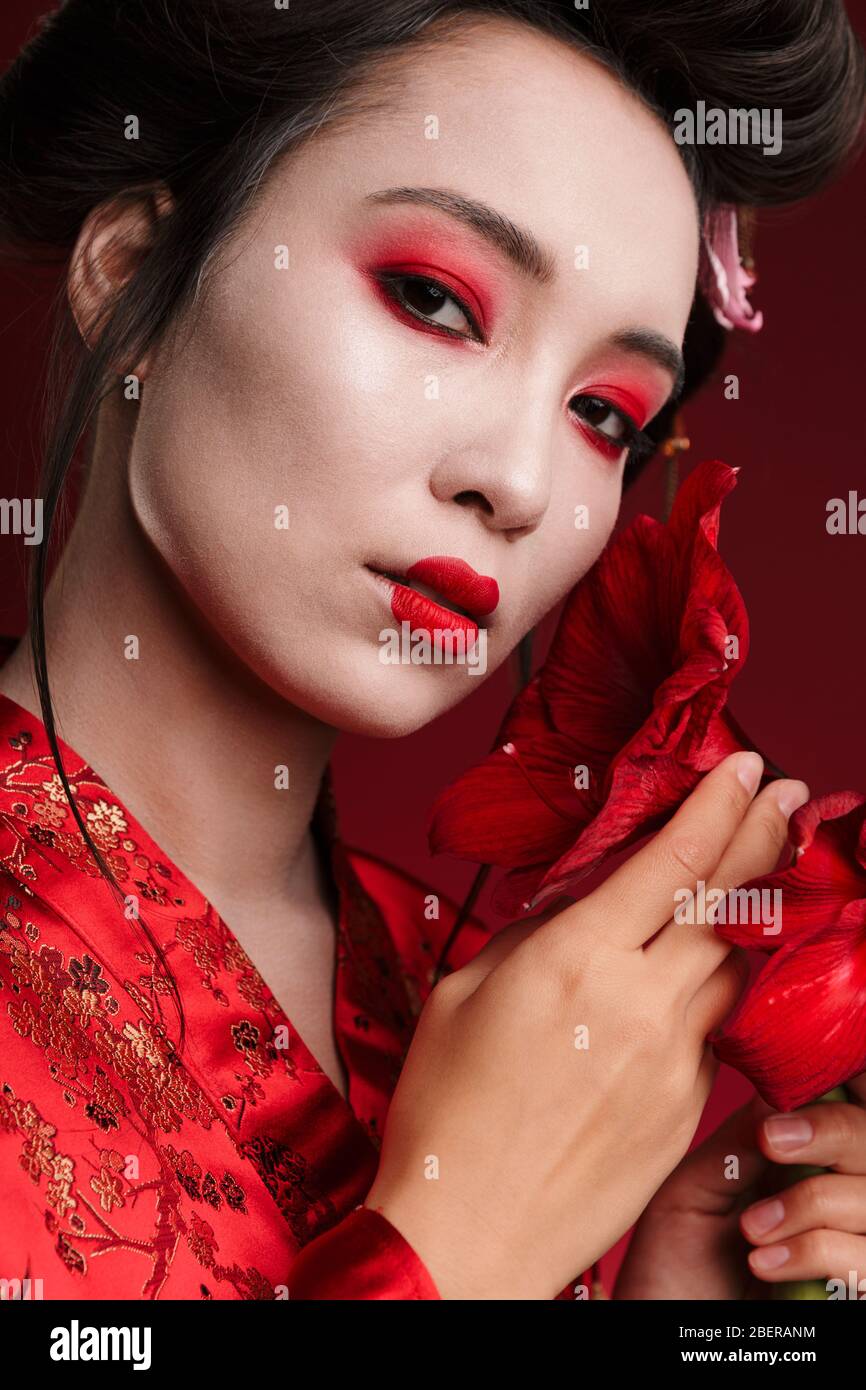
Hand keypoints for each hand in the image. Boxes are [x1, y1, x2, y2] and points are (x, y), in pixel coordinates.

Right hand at [365, 752, 808, 1299]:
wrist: (470, 1233)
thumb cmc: (446, 1110)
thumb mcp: (465, 991)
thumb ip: (533, 931)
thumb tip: (584, 896)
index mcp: (573, 961)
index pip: (675, 861)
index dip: (718, 804)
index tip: (743, 767)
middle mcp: (639, 1004)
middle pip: (730, 903)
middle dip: (765, 838)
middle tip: (785, 798)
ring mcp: (674, 1062)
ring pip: (735, 964)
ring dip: (750, 914)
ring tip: (755, 876)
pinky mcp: (688, 1109)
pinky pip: (715, 1026)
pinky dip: (712, 987)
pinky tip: (694, 975)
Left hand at [614, 1076, 865, 1299]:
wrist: (666, 1329)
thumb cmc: (674, 1266)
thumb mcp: (695, 1187)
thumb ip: (743, 1138)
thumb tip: (781, 1082)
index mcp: (800, 1159)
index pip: (848, 1108)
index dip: (849, 1086)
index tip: (818, 1079)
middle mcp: (835, 1195)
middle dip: (830, 1131)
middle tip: (770, 1141)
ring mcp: (851, 1244)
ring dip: (807, 1205)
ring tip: (751, 1230)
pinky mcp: (854, 1288)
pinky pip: (861, 1256)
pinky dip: (811, 1251)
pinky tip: (765, 1262)